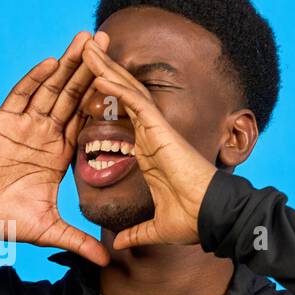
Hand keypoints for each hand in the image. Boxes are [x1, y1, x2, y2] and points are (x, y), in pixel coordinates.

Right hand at [0, 31, 109, 266]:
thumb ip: (78, 241)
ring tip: (85, 39)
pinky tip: (51, 62)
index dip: (103, 99)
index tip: (125, 79)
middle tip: (109, 39)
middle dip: (90, 67)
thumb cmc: (3, 218)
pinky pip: (20, 96)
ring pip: (50, 88)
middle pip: (72, 94)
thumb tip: (106, 264)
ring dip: (67, 64)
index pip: (86, 120)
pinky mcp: (2, 122)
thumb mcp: (48, 230)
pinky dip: (34, 79)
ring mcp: (24, 125)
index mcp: (58, 153)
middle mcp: (44, 133)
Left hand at [80, 39, 217, 249]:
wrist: (211, 220)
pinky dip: (117, 87)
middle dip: (103, 72)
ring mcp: (157, 130)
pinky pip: (136, 103)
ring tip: (85, 49)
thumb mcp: (155, 229)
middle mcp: (151, 136)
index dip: (105, 103)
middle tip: (82, 52)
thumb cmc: (192, 221)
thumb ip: (136, 234)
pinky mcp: (161, 131)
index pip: (122, 120)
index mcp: (149, 153)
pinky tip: (98, 73)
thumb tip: (120, 245)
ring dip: (106, 68)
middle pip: (123, 96)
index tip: (86, 90)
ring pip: (128, 91)